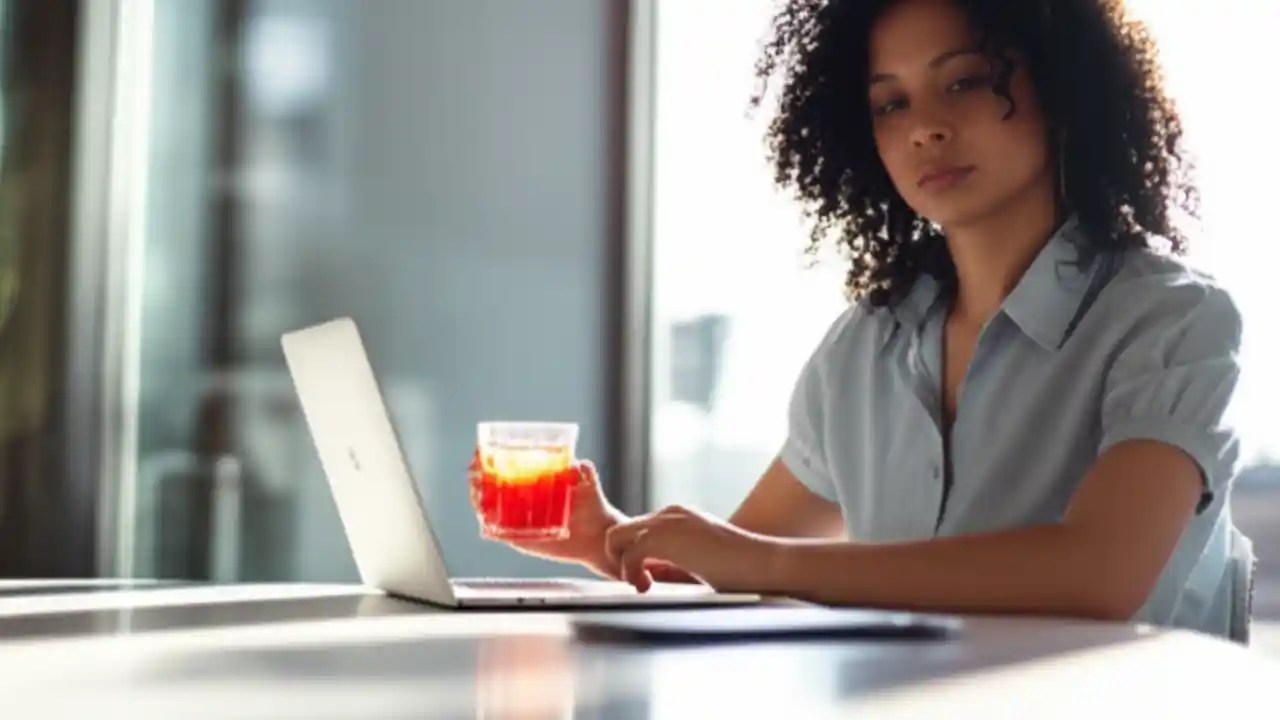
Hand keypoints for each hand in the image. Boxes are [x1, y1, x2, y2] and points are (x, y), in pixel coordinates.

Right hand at [469, 450, 626, 578]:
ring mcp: (520, 520)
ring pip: (490, 509)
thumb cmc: (592, 505)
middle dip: (477, 480)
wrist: (600, 535)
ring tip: (477, 494)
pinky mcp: (521, 539)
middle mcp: (523, 500)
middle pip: (490, 487)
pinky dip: (489, 528)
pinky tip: (485, 521)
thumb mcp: (588, 483)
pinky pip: (499, 534)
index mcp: (533, 482)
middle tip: (476, 475)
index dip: (488, 461)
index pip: (504, 468)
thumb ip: (585, 472)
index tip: (480, 454)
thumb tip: (578, 465)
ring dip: (479, 501)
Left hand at [604, 505, 777, 592]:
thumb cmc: (739, 569)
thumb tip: (644, 575)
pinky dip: (629, 573)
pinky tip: (646, 587)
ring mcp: (666, 522)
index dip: (631, 557)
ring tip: (642, 585)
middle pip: (620, 530)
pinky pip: (628, 553)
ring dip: (620, 564)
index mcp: (677, 516)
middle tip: (636, 583)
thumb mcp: (698, 561)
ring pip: (617, 536)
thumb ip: (671, 564)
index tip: (644, 581)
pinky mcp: (665, 537)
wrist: (762, 563)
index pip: (636, 531)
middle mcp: (669, 513)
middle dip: (618, 558)